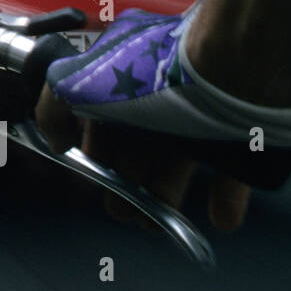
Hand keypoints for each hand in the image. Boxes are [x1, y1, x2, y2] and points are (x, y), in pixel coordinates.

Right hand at [35, 85, 250, 229]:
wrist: (229, 69)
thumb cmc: (150, 76)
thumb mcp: (75, 84)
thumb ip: (53, 109)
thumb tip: (56, 141)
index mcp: (118, 73)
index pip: (96, 116)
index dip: (91, 149)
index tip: (91, 172)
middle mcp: (155, 92)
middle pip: (134, 146)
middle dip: (124, 181)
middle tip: (122, 207)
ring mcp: (197, 113)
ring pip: (174, 163)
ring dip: (162, 197)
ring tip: (156, 222)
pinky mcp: (236, 136)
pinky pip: (229, 172)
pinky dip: (222, 198)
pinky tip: (217, 217)